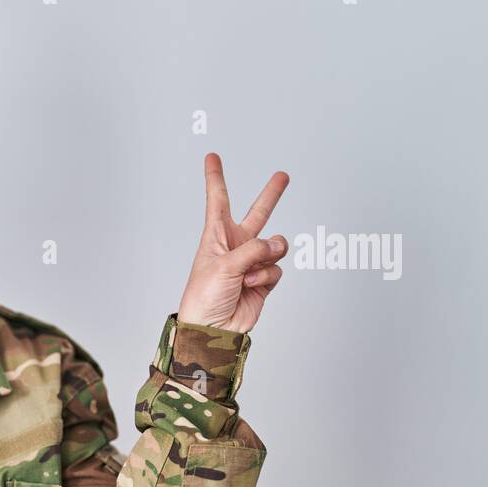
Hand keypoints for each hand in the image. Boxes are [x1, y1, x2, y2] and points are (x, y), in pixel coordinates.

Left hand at [177, 152, 289, 332]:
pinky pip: (277, 268)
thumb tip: (278, 246)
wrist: (212, 329)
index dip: (215, 177)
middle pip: (258, 213)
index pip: (217, 200)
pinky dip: (266, 277)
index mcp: (216, 236)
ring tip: (249, 274)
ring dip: (266, 258)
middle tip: (283, 176)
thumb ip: (253, 249)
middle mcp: (235, 245)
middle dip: (271, 195)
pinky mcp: (263, 280)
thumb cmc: (204, 297)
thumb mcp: (223, 266)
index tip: (212, 156)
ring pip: (275, 245)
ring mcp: (251, 262)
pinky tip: (251, 286)